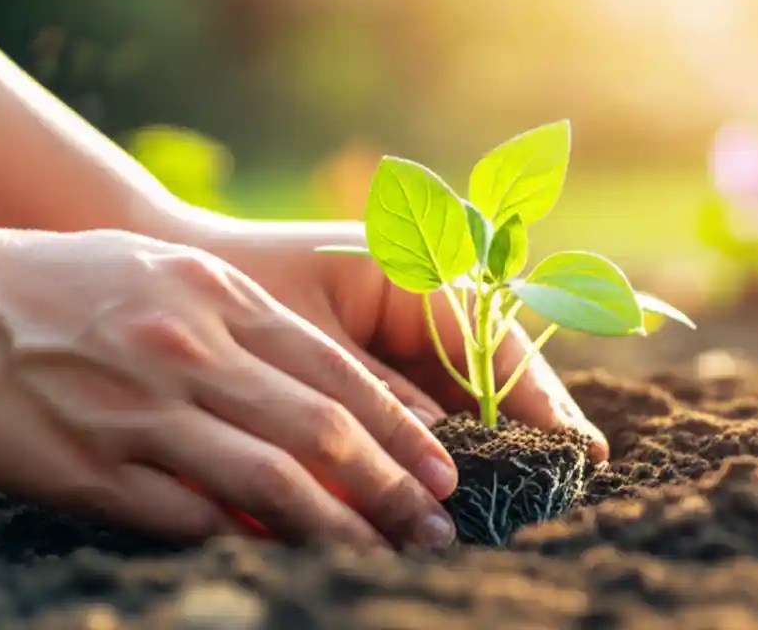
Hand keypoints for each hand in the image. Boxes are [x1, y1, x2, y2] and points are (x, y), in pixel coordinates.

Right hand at [0, 226, 458, 547]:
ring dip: (338, 528)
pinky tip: (286, 560)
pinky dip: (247, 542)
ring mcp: (140, 411)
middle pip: (318, 430)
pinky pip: (188, 516)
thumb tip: (328, 388)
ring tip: (381, 556)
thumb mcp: (171, 274)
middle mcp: (189, 350)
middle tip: (435, 527)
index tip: (442, 470)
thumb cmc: (69, 283)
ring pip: (267, 482)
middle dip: (390, 487)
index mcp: (217, 296)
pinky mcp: (92, 467)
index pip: (335, 371)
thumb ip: (249, 326)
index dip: (399, 428)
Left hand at [175, 215, 608, 461]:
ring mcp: (410, 324)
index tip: (579, 451)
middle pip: (493, 370)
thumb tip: (439, 464)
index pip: (496, 339)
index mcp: (415, 264)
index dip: (541, 398)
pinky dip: (437, 441)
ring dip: (483, 442)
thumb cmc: (238, 283)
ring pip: (466, 391)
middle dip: (520, 429)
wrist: (178, 262)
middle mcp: (427, 291)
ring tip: (513, 496)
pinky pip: (428, 401)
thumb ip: (373, 399)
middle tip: (556, 487)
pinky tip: (454, 482)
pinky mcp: (385, 353)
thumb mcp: (307, 343)